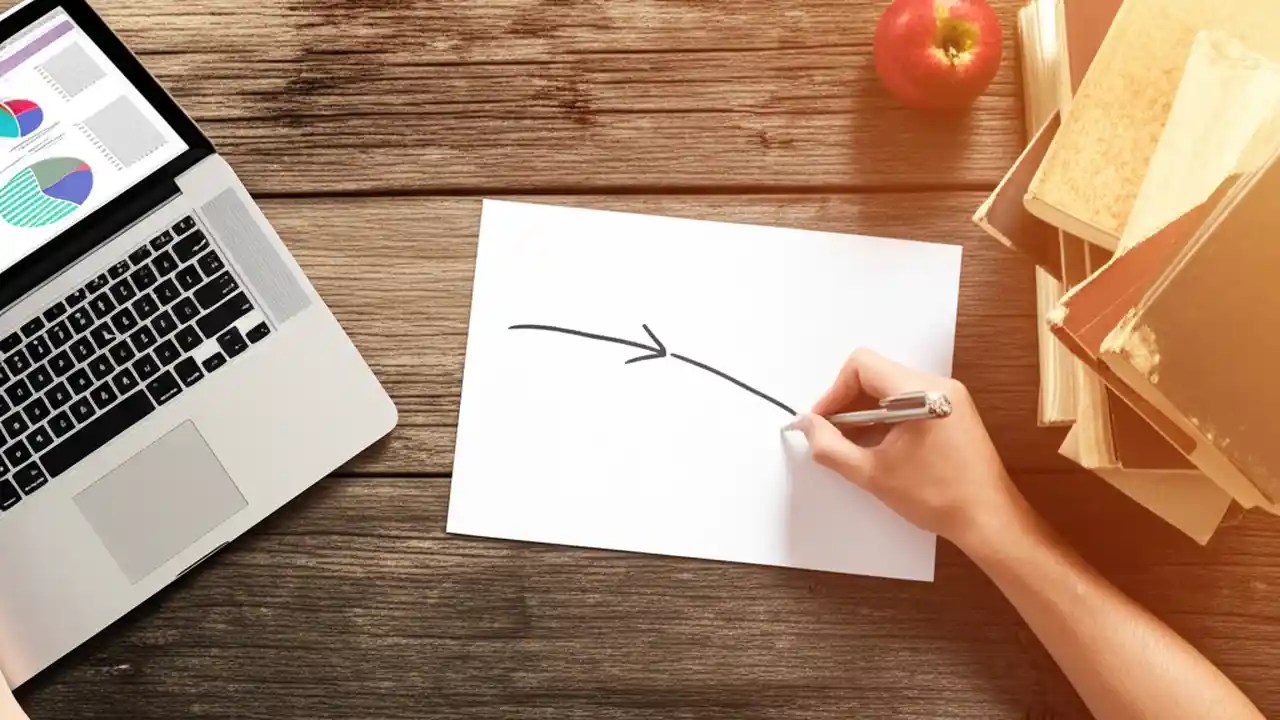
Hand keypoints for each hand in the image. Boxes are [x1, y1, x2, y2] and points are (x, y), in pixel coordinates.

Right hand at [790, 349, 1029, 554]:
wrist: (988, 518)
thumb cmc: (938, 497)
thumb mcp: (872, 473)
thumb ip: (830, 447)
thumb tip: (807, 425)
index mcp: (920, 392)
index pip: (862, 366)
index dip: (834, 392)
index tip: (822, 422)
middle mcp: (938, 385)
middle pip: (876, 375)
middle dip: (848, 403)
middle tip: (832, 436)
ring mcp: (950, 397)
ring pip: (891, 389)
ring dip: (866, 412)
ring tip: (854, 446)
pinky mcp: (953, 412)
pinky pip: (909, 401)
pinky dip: (886, 418)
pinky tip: (878, 447)